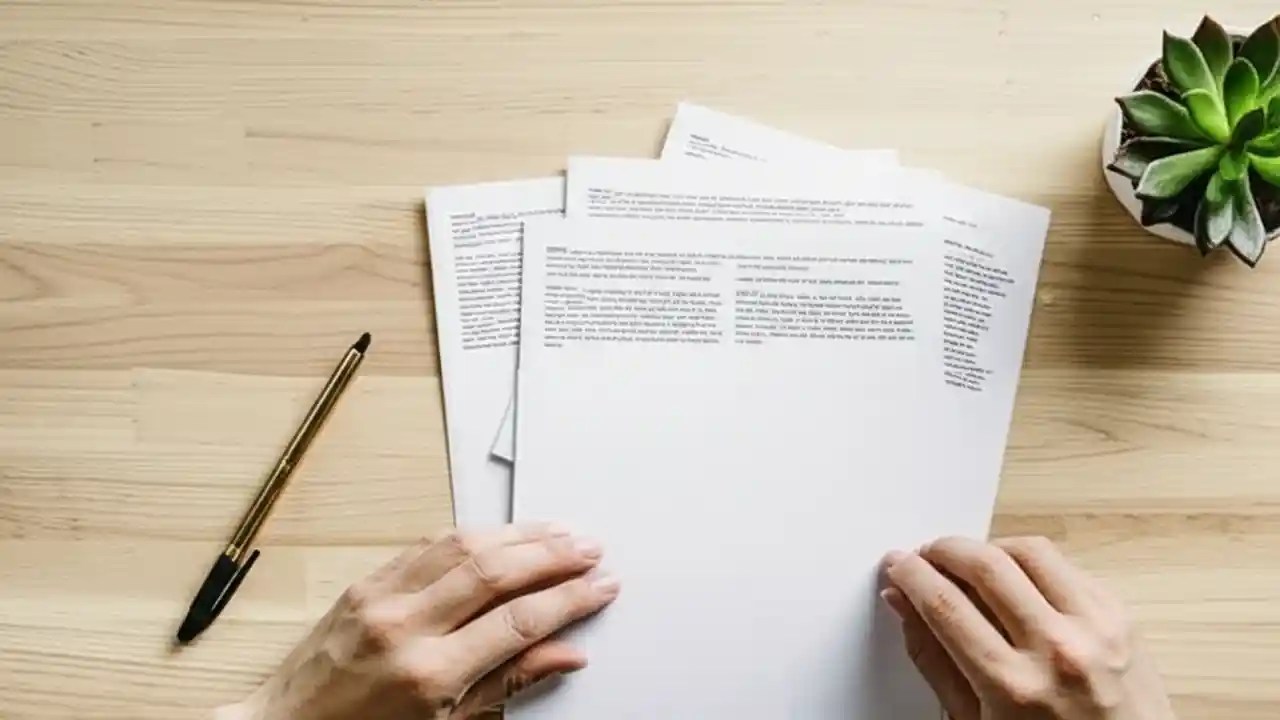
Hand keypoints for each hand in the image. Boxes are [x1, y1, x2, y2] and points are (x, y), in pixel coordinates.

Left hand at [215, 524, 618, 719]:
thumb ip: (508, 682)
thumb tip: (567, 652)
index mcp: (428, 674)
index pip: (519, 621)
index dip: (570, 599)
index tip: (602, 585)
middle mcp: (404, 627)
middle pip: (496, 571)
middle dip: (552, 555)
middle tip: (591, 549)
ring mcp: (380, 599)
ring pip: (463, 545)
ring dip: (518, 534)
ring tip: (559, 531)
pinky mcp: (365, 583)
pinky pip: (427, 544)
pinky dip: (472, 534)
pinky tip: (501, 532)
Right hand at [881, 536, 1174, 719]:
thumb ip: (935, 660)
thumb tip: (904, 602)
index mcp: (1013, 688)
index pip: (946, 605)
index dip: (912, 575)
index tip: (899, 565)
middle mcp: (1057, 651)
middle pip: (985, 566)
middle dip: (944, 550)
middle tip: (926, 555)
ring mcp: (1096, 629)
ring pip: (1029, 551)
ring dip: (989, 547)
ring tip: (970, 563)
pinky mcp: (1121, 616)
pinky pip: (1067, 566)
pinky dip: (1031, 564)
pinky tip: (1016, 579)